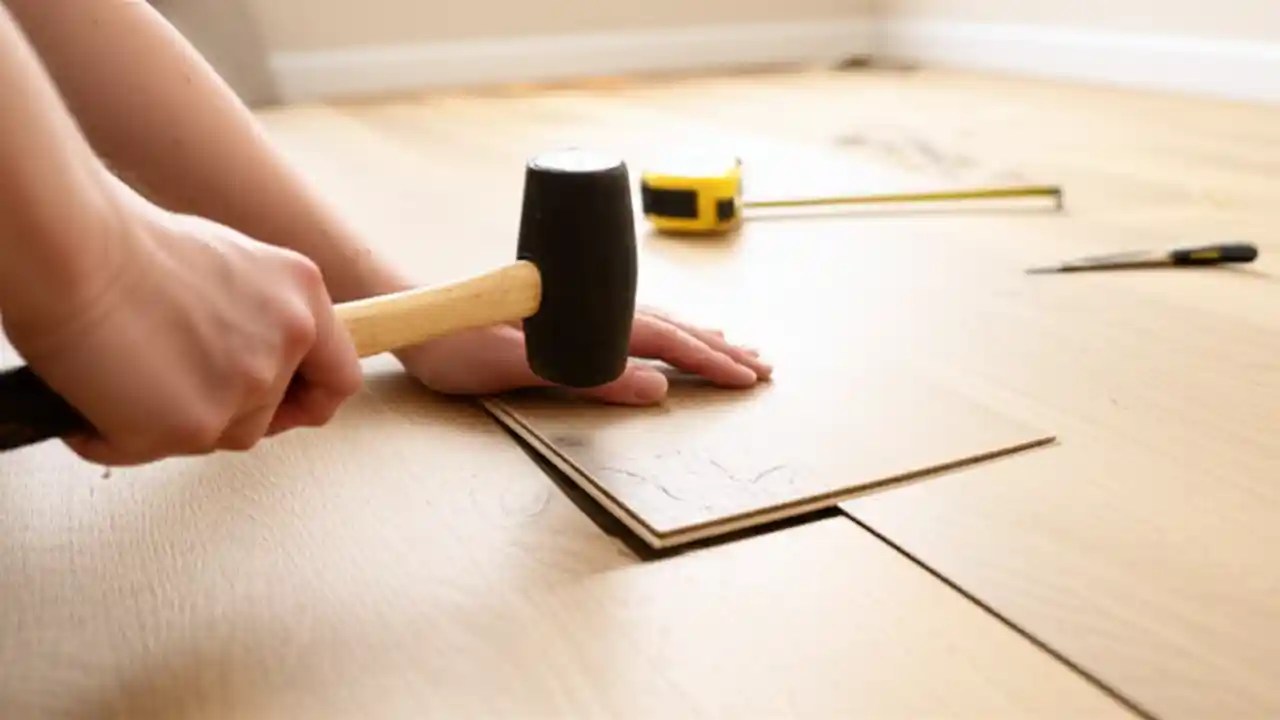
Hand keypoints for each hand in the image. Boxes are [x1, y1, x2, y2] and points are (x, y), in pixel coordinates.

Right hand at [2, 190, 362, 464]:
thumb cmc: (128, 245)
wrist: (71, 247)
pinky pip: (152, 452)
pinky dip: (114, 435)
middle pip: (264, 418)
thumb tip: (248, 362)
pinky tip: (92, 391)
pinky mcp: (194, 424)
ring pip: (214, 439)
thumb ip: (259, 317)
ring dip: (168, 423)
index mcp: (304, 296)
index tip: (280, 408)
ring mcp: (246, 387)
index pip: (339, 379)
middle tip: (162, 375)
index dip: (307, 402)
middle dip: (218, 412)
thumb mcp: (230, 266)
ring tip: (123, 370)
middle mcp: (288, 342)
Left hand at [394, 307, 770, 403]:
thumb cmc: (457, 341)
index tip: (748, 375)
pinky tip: (673, 335)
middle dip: (719, 350)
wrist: (422, 310)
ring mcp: (583, 304)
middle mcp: (592, 305)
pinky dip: (667, 332)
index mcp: (588, 316)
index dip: (711, 361)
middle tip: (761, 368)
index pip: (665, 340)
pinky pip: (635, 321)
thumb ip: (588, 377)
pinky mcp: (571, 310)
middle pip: (672, 327)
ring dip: (699, 339)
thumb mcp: (518, 367)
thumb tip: (657, 387)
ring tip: (735, 350)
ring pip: (658, 322)